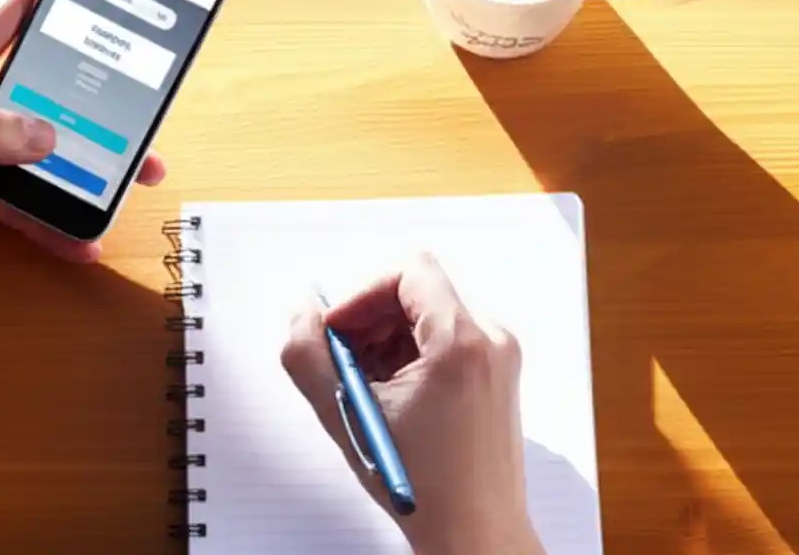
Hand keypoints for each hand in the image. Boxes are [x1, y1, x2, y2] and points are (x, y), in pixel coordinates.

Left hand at [0, 0, 165, 291]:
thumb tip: (45, 134)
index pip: (7, 17)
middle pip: (44, 89)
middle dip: (93, 95)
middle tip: (142, 103)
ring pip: (46, 149)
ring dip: (86, 164)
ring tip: (131, 176)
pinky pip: (29, 203)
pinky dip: (56, 221)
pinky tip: (82, 237)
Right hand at [280, 254, 545, 554]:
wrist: (474, 533)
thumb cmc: (424, 487)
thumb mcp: (347, 414)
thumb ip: (308, 355)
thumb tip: (301, 314)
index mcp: (461, 342)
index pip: (408, 270)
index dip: (361, 293)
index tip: (339, 329)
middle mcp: (490, 340)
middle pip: (417, 290)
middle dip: (370, 319)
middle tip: (344, 361)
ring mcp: (498, 357)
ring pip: (427, 314)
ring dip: (386, 339)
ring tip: (367, 387)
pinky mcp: (495, 373)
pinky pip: (444, 338)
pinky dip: (409, 354)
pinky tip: (391, 395)